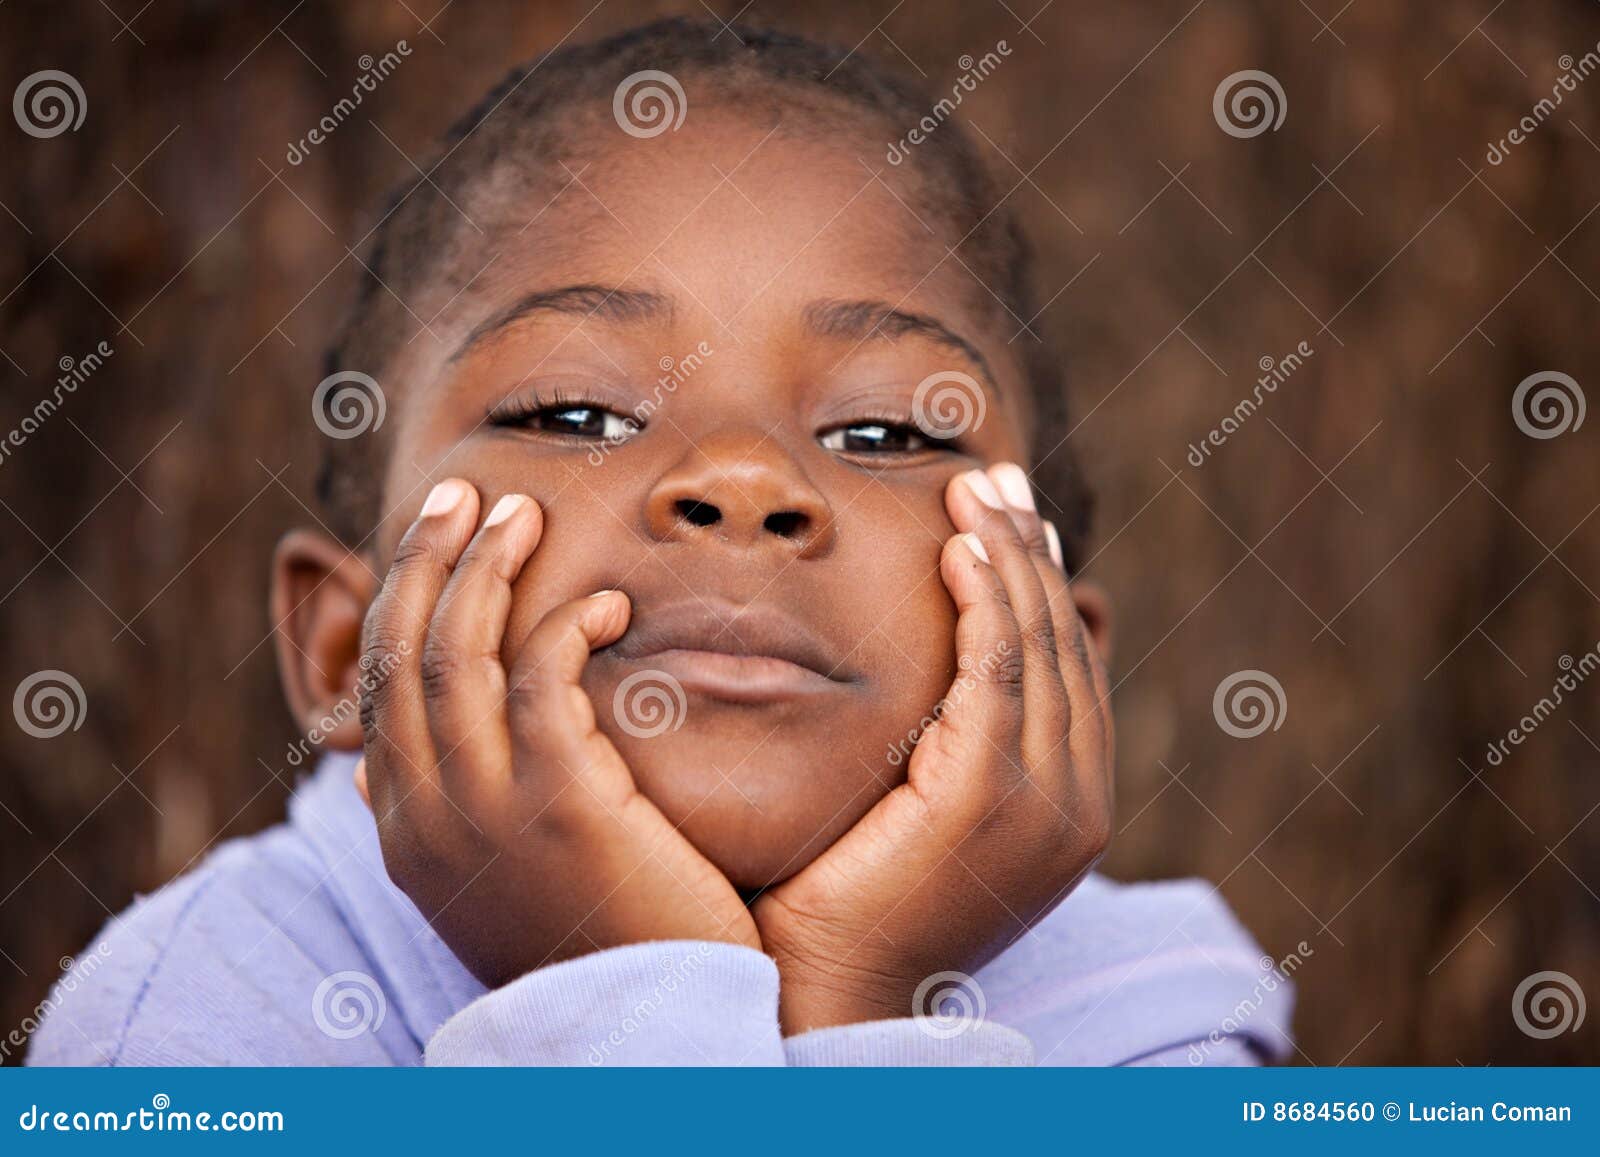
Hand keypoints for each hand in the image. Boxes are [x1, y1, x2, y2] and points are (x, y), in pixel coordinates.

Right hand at [356, 478, 759, 987]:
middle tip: (463, 496)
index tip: (438, 545)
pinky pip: (544, 679)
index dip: (403, 607)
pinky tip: (605, 604)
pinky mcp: (559, 803)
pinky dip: (565, 625)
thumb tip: (474, 743)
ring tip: (522, 515)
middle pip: (401, 655)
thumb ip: (483, 809)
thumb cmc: (600, 950)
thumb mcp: (512, 881)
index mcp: (407, 835)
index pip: (381, 692)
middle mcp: (424, 818)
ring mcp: (482, 811)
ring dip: (487, 570)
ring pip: (458, 654)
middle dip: (427, 561)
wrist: (645, 1038)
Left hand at [750, 462, 1113, 1032]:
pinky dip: (983, 602)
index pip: (1066, 668)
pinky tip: (958, 550)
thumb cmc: (847, 901)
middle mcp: (1075, 803)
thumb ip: (945, 744)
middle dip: (1029, 551)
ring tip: (972, 492)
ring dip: (1006, 558)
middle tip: (995, 479)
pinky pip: (996, 672)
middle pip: (1061, 643)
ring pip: (1035, 646)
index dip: (1041, 584)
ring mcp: (1043, 804)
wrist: (826, 993)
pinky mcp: (987, 797)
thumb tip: (930, 674)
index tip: (1010, 518)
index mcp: (1067, 806)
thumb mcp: (918, 811)